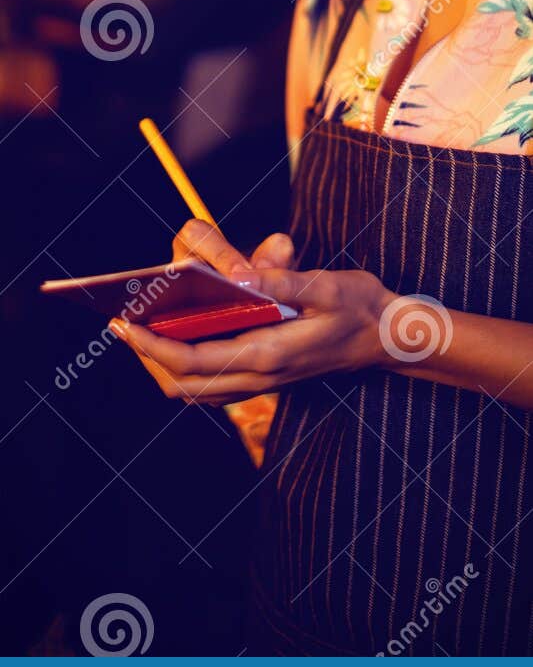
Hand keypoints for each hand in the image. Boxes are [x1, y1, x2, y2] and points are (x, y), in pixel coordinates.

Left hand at [108, 220, 389, 403]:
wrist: (391, 338)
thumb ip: (283, 282)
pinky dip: (189, 369)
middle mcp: (261, 376)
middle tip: (122, 325)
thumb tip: (242, 276)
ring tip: (142, 332)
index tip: (125, 324)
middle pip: (185, 382)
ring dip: (166, 365)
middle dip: (149, 356)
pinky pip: (216, 386)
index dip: (153, 344)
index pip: (193, 358)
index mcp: (268, 354)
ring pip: (197, 390)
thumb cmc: (361, 306)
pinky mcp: (269, 378)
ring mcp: (266, 382)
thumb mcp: (328, 285)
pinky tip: (180, 340)